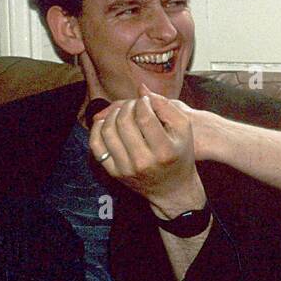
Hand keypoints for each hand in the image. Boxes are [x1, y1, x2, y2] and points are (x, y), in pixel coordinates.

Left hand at [88, 86, 205, 217]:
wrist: (172, 189)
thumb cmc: (180, 155)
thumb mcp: (184, 130)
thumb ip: (166, 107)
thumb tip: (142, 90)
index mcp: (164, 151)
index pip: (145, 118)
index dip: (142, 103)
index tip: (145, 100)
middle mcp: (143, 162)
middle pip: (124, 123)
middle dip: (127, 106)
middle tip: (133, 104)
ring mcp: (126, 168)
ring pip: (108, 131)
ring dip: (112, 115)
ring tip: (121, 112)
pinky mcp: (114, 172)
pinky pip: (96, 146)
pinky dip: (98, 129)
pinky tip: (106, 122)